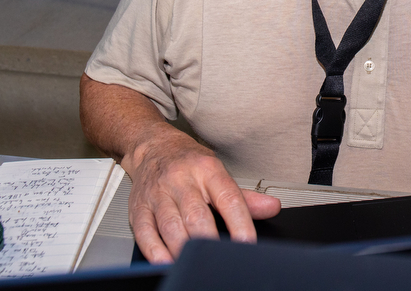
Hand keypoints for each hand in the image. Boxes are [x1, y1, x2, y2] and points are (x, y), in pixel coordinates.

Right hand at [124, 128, 280, 262]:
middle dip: (209, 240)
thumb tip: (272, 208)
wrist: (152, 146)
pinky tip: (166, 261)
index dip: (240, 223)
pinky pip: (144, 232)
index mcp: (207, 170)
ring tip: (195, 263)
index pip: (228, 198)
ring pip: (171, 226)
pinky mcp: (138, 208)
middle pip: (197, 215)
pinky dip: (155, 251)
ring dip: (183, 248)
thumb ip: (244, 196)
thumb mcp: (218, 172)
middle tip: (220, 259)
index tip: (247, 243)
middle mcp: (181, 180)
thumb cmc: (189, 163)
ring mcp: (158, 194)